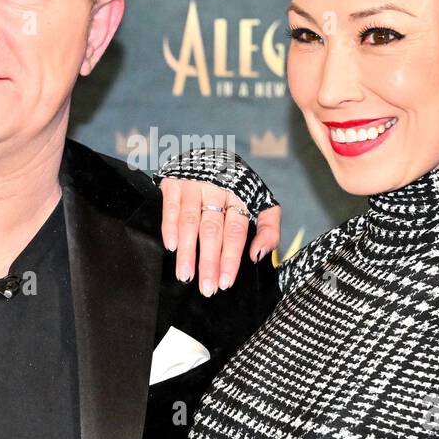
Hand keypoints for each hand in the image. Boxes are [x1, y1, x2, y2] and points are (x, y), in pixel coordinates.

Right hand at [159, 176, 280, 294]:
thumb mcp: (261, 201)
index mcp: (240, 196)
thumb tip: (257, 255)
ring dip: (187, 250)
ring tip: (185, 275)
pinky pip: (170, 207)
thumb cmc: (238, 186)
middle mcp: (217, 189)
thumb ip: (269, 229)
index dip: (230, 258)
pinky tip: (172, 246)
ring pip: (190, 222)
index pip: (235, 232)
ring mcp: (194, 184)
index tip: (225, 281)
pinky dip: (169, 227)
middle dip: (209, 261)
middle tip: (206, 287)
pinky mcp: (174, 181)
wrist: (212, 151)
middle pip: (212, 230)